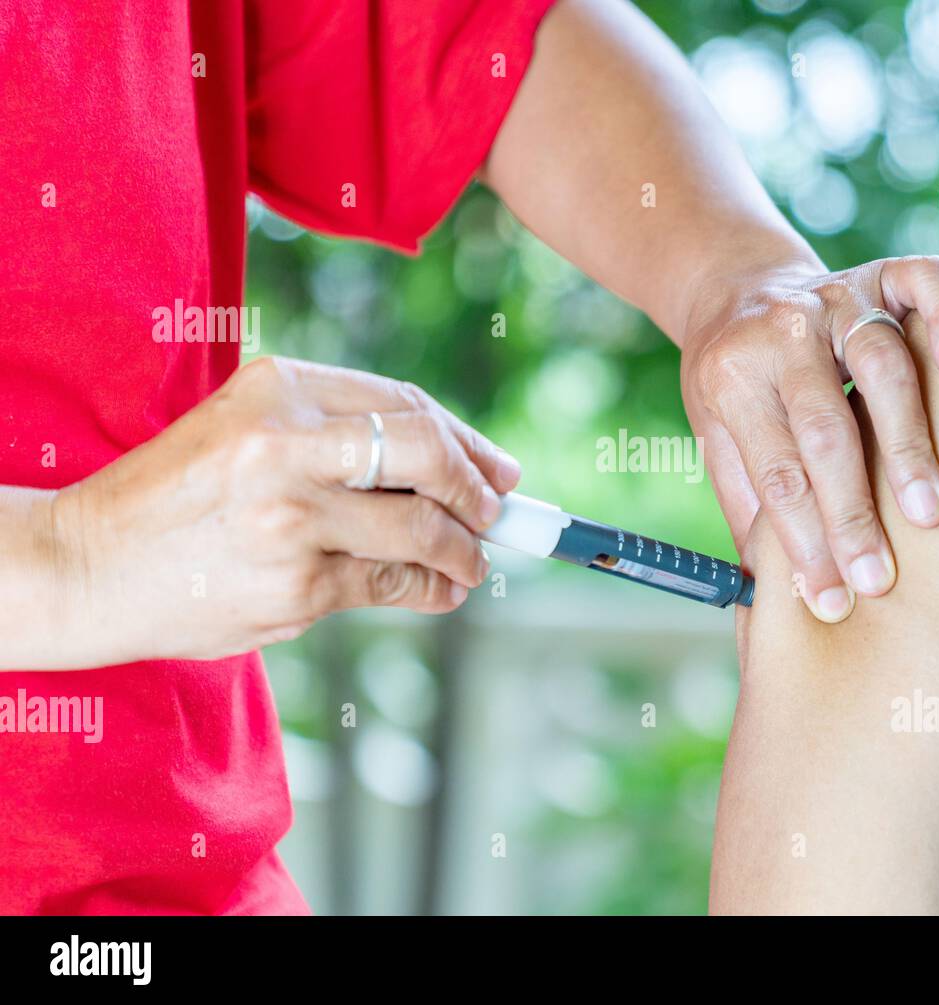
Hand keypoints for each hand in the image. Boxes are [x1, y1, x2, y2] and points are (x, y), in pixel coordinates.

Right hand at [53, 356, 521, 663]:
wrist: (84, 564)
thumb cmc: (178, 496)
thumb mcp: (246, 428)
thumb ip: (339, 435)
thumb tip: (461, 463)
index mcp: (280, 387)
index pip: (406, 405)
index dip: (467, 441)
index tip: (497, 469)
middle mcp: (288, 444)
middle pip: (427, 453)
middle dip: (478, 489)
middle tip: (496, 513)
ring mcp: (293, 518)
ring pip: (422, 528)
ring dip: (466, 550)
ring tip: (472, 563)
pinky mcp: (296, 586)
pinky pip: (392, 584)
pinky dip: (432, 589)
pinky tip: (440, 590)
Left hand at [680, 255, 938, 621]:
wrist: (732, 285)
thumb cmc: (732, 380)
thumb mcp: (714, 436)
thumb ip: (746, 503)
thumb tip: (768, 592)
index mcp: (733, 380)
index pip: (775, 472)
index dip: (803, 541)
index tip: (832, 602)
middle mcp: (782, 333)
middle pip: (823, 428)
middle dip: (853, 511)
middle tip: (880, 579)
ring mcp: (834, 297)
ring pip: (877, 364)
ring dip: (908, 439)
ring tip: (929, 511)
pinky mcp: (879, 272)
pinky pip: (923, 283)